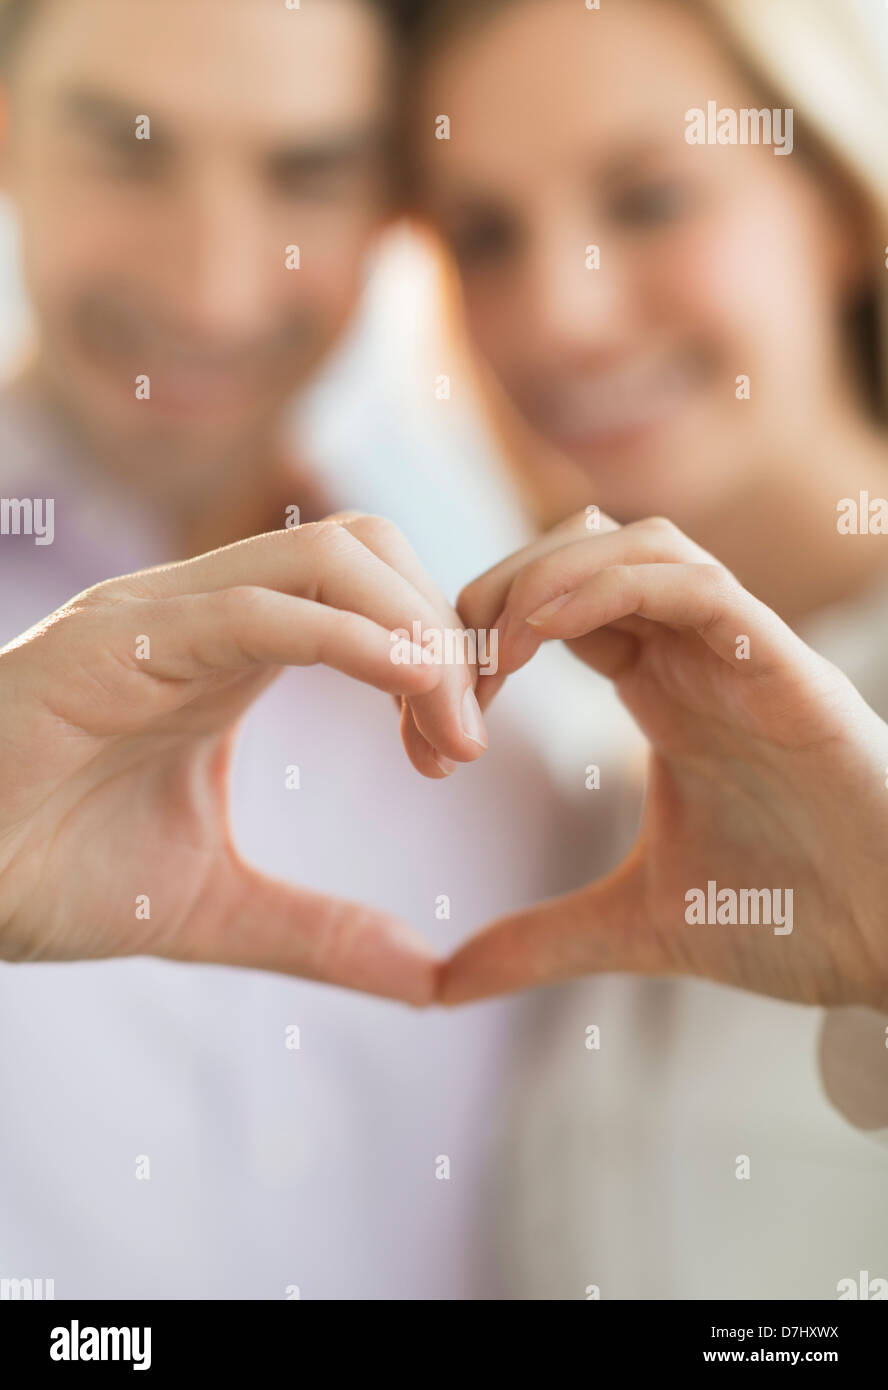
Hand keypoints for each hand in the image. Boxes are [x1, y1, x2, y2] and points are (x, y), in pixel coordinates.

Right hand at [0, 515, 485, 1003]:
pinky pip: (260, 608)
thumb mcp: (215, 907)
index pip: (367, 586)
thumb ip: (321, 932)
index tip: (459, 747)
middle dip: (440, 627)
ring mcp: (159, 616)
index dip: (436, 650)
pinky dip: (353, 639)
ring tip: (447, 733)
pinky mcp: (118, 641)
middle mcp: (202, 613)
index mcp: (228, 651)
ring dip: (413, 629)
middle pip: (365, 545)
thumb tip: (431, 978)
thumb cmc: (45, 873)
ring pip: (326, 555)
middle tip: (465, 741)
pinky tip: (406, 694)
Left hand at [443, 512, 887, 1008]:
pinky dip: (609, 584)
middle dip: (494, 594)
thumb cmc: (794, 917)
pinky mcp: (784, 666)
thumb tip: (439, 986)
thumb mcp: (635, 924)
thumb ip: (539, 941)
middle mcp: (698, 656)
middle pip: (581, 553)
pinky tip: (543, 629)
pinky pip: (693, 582)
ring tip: (486, 649)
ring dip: (544, 577)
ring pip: (636, 543)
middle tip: (436, 675)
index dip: (480, 642)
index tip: (427, 725)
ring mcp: (742, 653)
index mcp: (665, 692)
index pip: (556, 611)